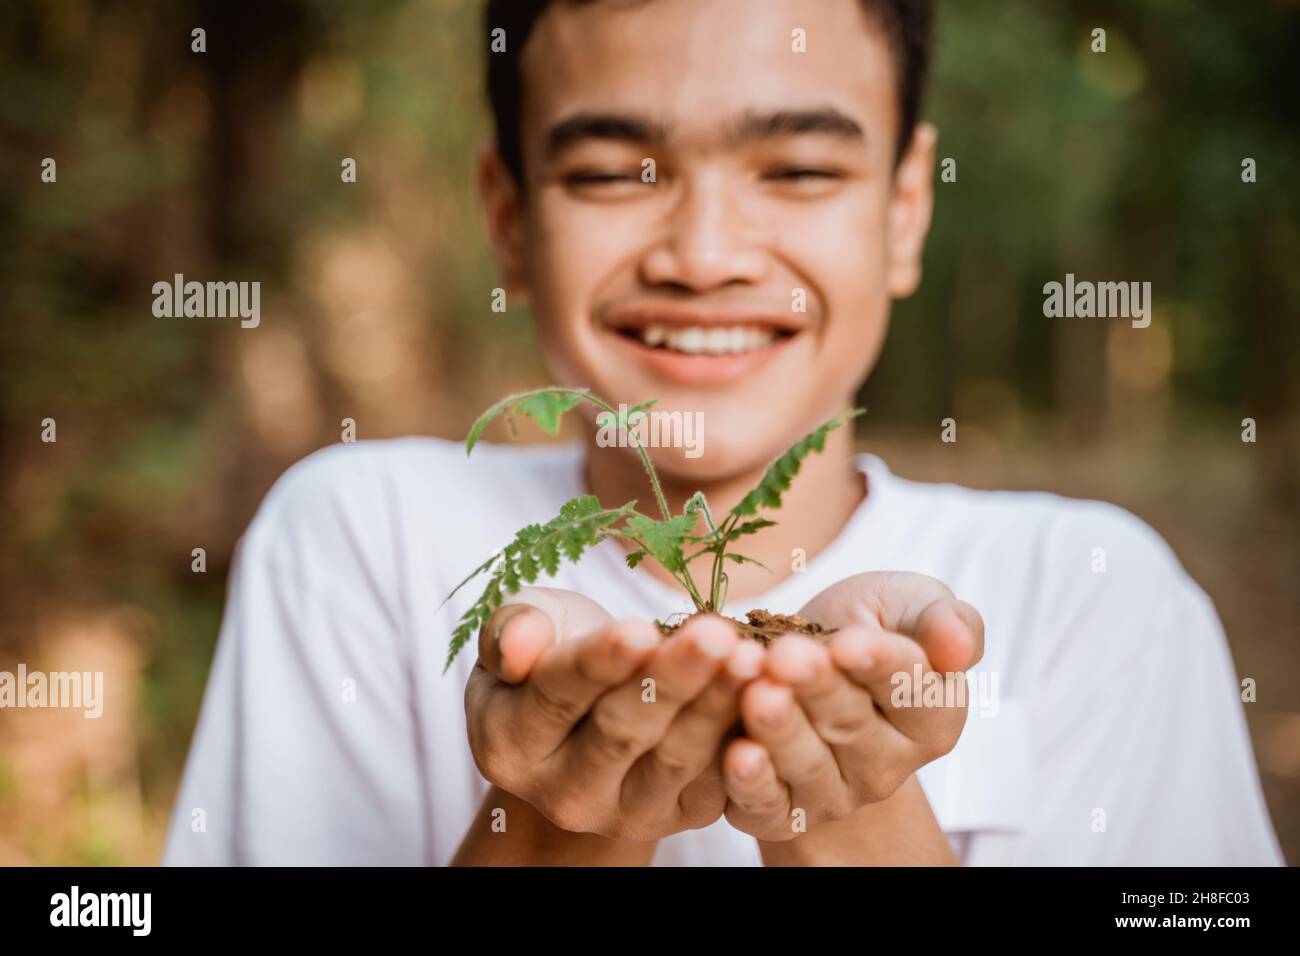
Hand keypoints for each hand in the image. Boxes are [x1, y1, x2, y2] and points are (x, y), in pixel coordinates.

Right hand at [464, 587, 764, 840]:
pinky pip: (717, 781)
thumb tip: (519, 645)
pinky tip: (768, 690)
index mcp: (510, 743)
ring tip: (750, 656)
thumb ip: (511, 628)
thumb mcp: (525, 626)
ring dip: (717, 705)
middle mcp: (562, 793)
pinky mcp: (679, 816)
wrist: (591, 712)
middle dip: (673, 679)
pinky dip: (745, 735)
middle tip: (716, 636)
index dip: (599, 662)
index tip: (639, 628)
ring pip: (676, 758)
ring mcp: (624, 812)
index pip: (557, 697)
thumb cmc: (553, 649)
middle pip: (622, 731)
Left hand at [720, 572, 983, 841]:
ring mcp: (837, 793)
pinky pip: (770, 806)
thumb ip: (943, 618)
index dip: (878, 666)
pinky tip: (737, 754)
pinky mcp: (784, 811)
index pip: (912, 693)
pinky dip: (752, 783)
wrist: (798, 658)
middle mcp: (888, 765)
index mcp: (933, 716)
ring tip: (758, 694)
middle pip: (853, 727)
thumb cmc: (863, 623)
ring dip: (781, 731)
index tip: (847, 643)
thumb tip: (958, 646)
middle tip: (787, 657)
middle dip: (818, 689)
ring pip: (808, 766)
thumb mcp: (907, 602)